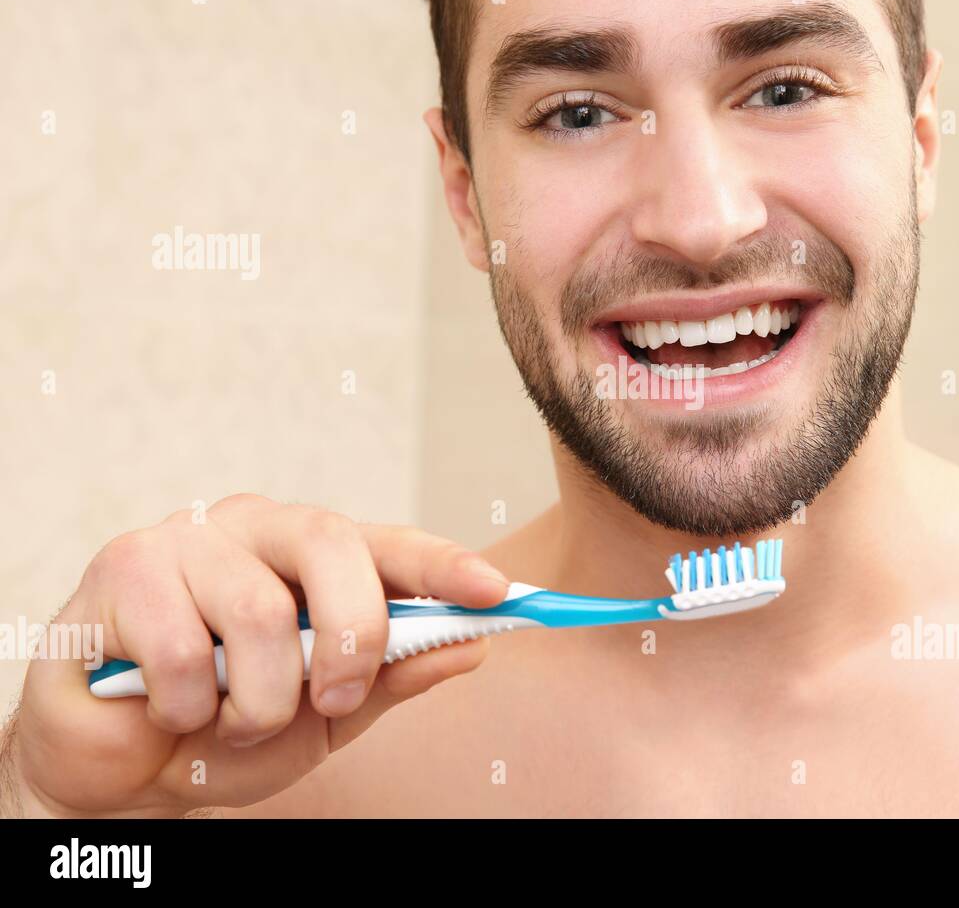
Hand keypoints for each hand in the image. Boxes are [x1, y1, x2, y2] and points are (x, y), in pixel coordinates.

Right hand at [2, 494, 507, 816]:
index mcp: (313, 554)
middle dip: (351, 637)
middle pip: (333, 546)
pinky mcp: (126, 568)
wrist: (122, 768)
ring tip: (232, 722)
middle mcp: (257, 529)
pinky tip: (170, 709)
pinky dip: (188, 707)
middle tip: (335, 699)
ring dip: (258, 701)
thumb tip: (470, 644)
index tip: (497, 593)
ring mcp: (189, 540)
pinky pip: (184, 648)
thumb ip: (392, 674)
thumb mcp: (327, 714)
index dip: (444, 565)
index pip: (390, 543)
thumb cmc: (227, 725)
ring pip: (261, 613)